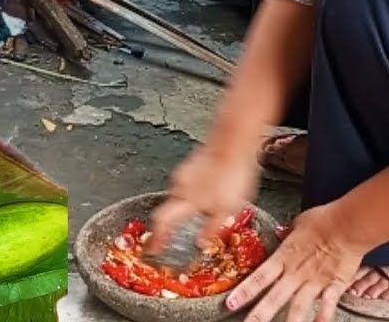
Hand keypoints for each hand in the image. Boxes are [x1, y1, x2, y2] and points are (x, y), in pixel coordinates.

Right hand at [147, 140, 260, 255]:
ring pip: (178, 194)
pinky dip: (193, 192)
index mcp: (185, 200)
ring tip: (198, 213)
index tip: (154, 248)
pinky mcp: (194, 162)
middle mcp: (180, 185)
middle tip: (174, 232)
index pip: (163, 222)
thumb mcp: (228, 209)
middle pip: (167, 208)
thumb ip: (212, 227)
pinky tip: (208, 192)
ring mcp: (185, 172)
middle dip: (169, 222)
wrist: (235, 140)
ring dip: (185, 206)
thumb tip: (202, 243)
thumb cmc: (232, 174)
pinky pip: (188, 183)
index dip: (157, 238)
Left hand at [225, 204, 366, 321]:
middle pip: (274, 298)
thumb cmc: (324, 219)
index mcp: (285, 257)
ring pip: (298, 307)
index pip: (260, 277)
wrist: (349, 223)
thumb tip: (280, 232)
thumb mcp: (299, 223)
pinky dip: (322, 319)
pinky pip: (327, 307)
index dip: (244, 292)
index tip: (231, 303)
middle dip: (259, 316)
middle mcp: (296, 273)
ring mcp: (315, 282)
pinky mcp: (333, 286)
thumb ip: (288, 233)